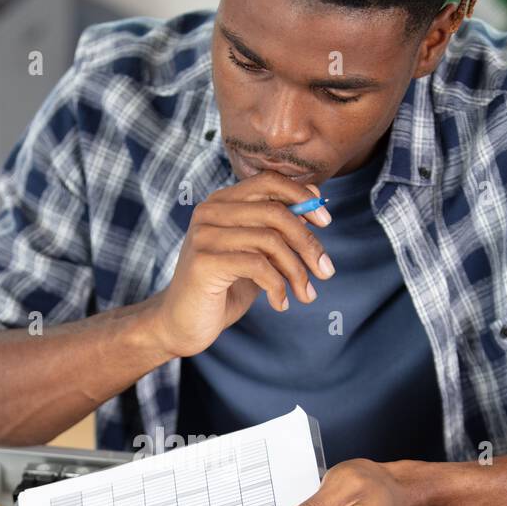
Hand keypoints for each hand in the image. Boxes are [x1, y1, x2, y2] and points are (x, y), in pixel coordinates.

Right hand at [148, 170, 335, 358]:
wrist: (180, 324)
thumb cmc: (221, 290)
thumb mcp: (254, 256)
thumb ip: (276, 234)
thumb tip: (316, 213)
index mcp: (222, 202)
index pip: (269, 181)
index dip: (303, 196)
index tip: (326, 221)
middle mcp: (210, 211)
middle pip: (275, 212)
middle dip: (308, 243)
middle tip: (326, 271)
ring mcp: (204, 235)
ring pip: (270, 241)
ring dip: (297, 271)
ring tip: (306, 294)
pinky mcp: (203, 261)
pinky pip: (257, 266)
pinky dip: (277, 287)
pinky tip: (280, 304)